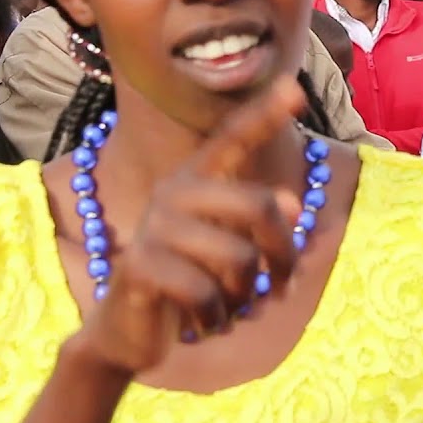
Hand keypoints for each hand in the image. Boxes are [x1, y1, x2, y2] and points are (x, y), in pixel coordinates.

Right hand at [75, 76, 306, 375]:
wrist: (127, 334)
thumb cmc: (191, 287)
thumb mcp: (231, 253)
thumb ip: (262, 228)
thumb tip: (292, 205)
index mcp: (199, 181)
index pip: (233, 139)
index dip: (264, 115)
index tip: (295, 88)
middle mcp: (175, 193)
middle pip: (262, 208)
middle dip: (283, 257)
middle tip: (280, 289)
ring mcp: (156, 227)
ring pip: (241, 259)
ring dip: (246, 298)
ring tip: (230, 308)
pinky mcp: (140, 266)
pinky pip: (207, 292)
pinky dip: (216, 317)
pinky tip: (201, 323)